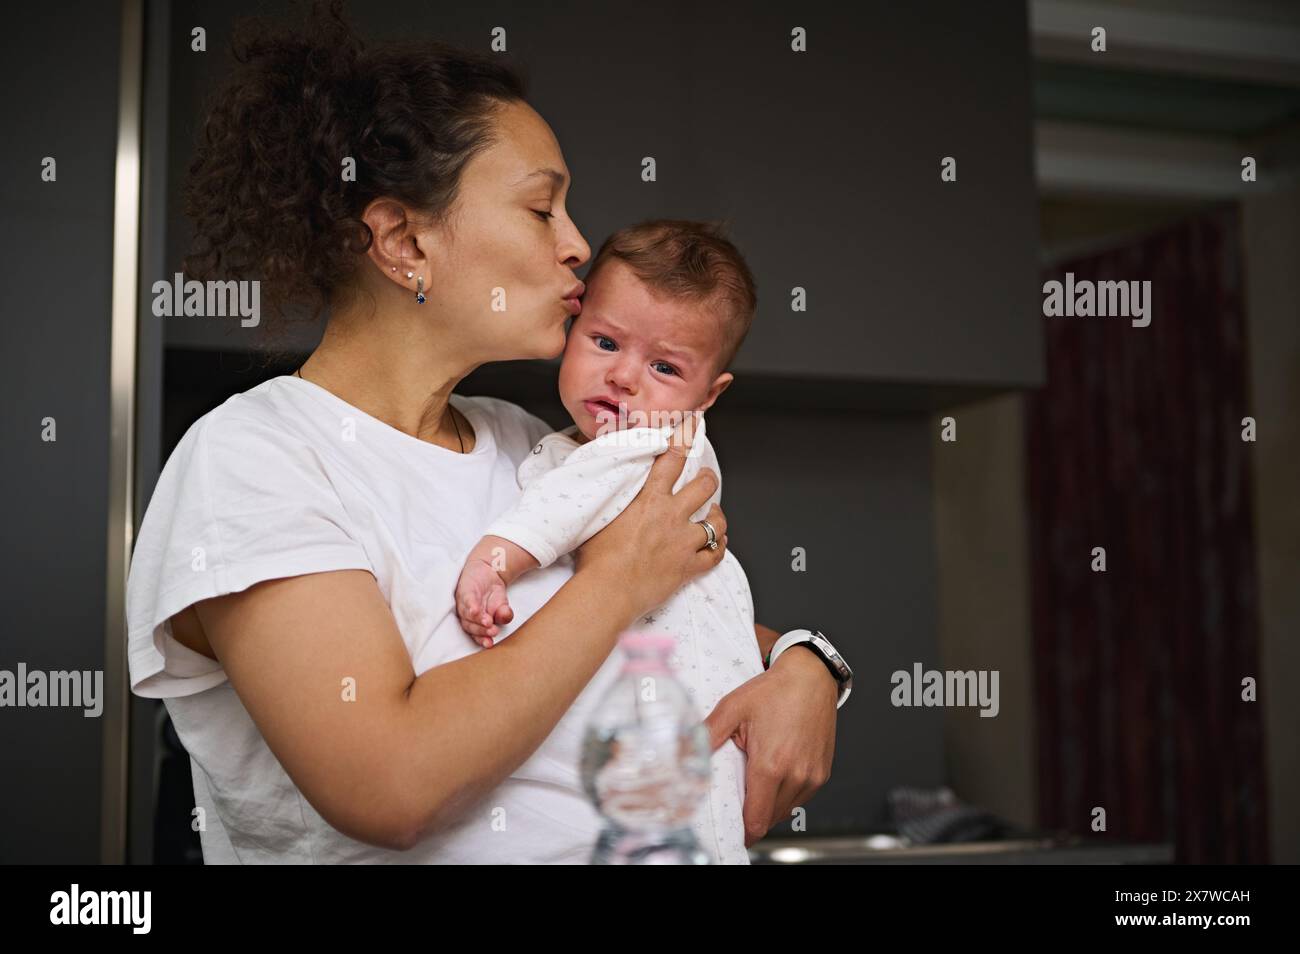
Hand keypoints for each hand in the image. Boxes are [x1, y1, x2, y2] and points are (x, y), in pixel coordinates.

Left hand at [454, 557, 513, 648]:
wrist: (487, 571)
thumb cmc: (492, 594)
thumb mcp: (502, 605)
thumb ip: (504, 613)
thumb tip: (505, 617)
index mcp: (474, 623)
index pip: (476, 635)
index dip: (482, 640)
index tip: (490, 644)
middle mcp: (466, 616)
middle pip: (470, 626)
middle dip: (482, 630)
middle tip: (493, 631)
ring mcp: (464, 604)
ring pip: (467, 615)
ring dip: (477, 620)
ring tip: (488, 622)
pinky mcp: (465, 591)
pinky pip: (466, 600)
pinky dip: (471, 606)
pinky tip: (475, 610)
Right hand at [574, 419, 727, 620]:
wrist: (607, 592)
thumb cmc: (596, 559)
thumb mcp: (601, 518)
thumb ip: (614, 502)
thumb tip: (608, 491)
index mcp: (649, 500)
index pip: (671, 460)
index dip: (684, 439)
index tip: (692, 426)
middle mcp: (671, 516)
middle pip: (704, 486)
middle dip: (708, 478)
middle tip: (706, 477)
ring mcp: (683, 542)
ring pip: (716, 522)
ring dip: (717, 516)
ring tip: (715, 513)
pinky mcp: (688, 567)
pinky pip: (715, 555)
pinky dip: (718, 548)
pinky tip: (716, 544)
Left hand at [703, 647, 838, 845]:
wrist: (810, 677)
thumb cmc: (774, 690)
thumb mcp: (732, 707)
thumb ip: (708, 734)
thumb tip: (685, 751)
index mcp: (770, 765)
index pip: (756, 820)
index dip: (741, 830)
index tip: (731, 828)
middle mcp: (795, 775)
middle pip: (769, 819)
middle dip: (751, 814)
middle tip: (738, 797)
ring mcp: (812, 776)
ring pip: (785, 810)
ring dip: (769, 805)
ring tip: (756, 781)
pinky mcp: (822, 773)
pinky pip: (800, 798)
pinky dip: (785, 795)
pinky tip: (775, 774)